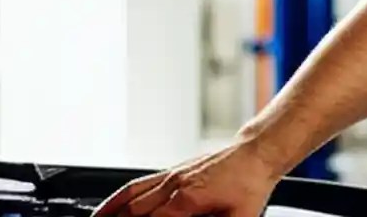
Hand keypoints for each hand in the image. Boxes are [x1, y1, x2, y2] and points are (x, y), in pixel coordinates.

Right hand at [91, 140, 280, 216]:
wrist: (257, 154)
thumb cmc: (251, 185)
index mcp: (187, 200)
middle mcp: (174, 185)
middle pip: (133, 211)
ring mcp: (171, 176)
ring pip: (130, 196)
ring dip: (109, 211)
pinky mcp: (173, 171)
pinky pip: (138, 184)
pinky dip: (119, 197)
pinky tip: (110, 206)